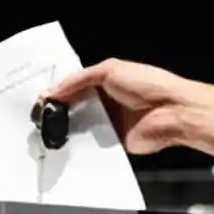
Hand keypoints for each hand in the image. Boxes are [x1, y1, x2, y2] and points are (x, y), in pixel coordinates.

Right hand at [39, 58, 198, 154]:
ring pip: (79, 126)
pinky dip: (80, 143)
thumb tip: (55, 90)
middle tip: (42, 115)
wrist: (171, 112)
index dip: (59, 91)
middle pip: (74, 107)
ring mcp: (108, 122)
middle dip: (58, 111)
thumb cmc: (150, 85)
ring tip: (50, 128)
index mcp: (105, 81)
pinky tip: (68, 142)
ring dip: (67, 128)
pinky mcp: (112, 141)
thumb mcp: (110, 70)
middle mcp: (106, 102)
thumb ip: (80, 78)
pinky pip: (91, 143)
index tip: (42, 98)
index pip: (75, 86)